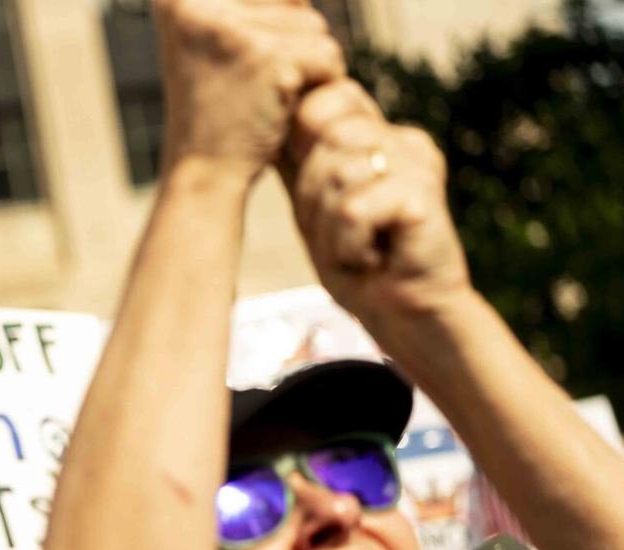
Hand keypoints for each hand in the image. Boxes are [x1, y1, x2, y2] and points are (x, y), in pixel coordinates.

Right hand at [156, 0, 344, 185]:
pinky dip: (318, 86)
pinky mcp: (269, 58)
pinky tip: (282, 109)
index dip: (266, 33)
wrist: (203, 174)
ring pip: (314, 26)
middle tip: (250, 88)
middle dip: (288, 48)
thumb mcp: (215, 46)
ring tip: (264, 98)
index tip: (237, 68)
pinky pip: (327, 56)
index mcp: (178, 1)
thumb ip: (248, 9)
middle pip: (291, 3)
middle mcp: (200, 5)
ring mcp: (235, 30)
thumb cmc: (213, 112)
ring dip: (305, 67)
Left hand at [284, 80, 471, 330]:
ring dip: (332, 227)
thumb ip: (297, 162)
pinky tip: (373, 259)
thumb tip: (267, 117)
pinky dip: (349, 245)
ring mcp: (417, 164)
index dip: (307, 134)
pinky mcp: (423, 195)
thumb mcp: (313, 207)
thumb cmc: (356, 262)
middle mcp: (403, 141)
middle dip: (315, 196)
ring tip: (358, 247)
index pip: (335, 97)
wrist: (401, 312)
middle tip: (342, 233)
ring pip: (337, 174)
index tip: (317, 190)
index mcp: (379, 138)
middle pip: (327, 139)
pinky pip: (353, 210)